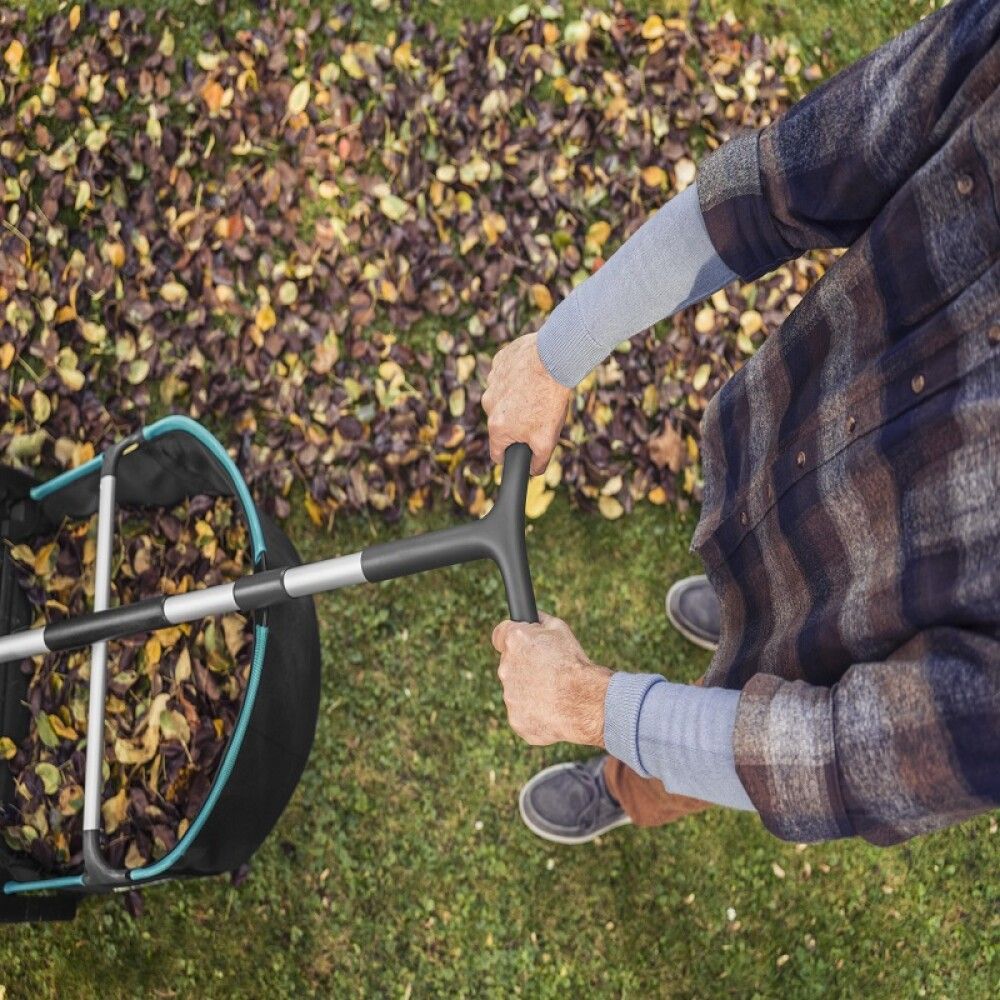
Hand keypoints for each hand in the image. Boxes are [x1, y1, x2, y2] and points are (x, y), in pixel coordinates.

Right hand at [482, 333, 571, 474]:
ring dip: (517, 398)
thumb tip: (533, 471)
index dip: (510, 455)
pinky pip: (507, 375)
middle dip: (517, 422)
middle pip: (502, 422)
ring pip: (504, 397)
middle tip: (539, 414)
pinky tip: (534, 375)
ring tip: (539, 393)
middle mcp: (488, 405)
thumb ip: (539, 461)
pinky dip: (518, 377)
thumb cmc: (549, 399)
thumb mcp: (547, 439)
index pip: (497, 452)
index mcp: (497, 427)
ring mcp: (492, 381)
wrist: (553, 358)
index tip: (522, 449)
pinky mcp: (500, 362)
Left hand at [491, 611, 611, 746]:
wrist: (586, 701)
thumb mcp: (560, 629)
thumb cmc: (575, 664)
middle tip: (549, 673)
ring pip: (516, 691)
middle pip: (510, 665)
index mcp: (514, 641)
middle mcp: (505, 668)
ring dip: (531, 691)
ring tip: (556, 693)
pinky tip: (554, 710)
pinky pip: (523, 714)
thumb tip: (533, 618)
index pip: (499, 635)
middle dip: (525, 667)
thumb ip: (540, 621)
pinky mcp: (516, 720)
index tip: (520, 645)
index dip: (510, 638)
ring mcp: (509, 696)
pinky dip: (535, 713)